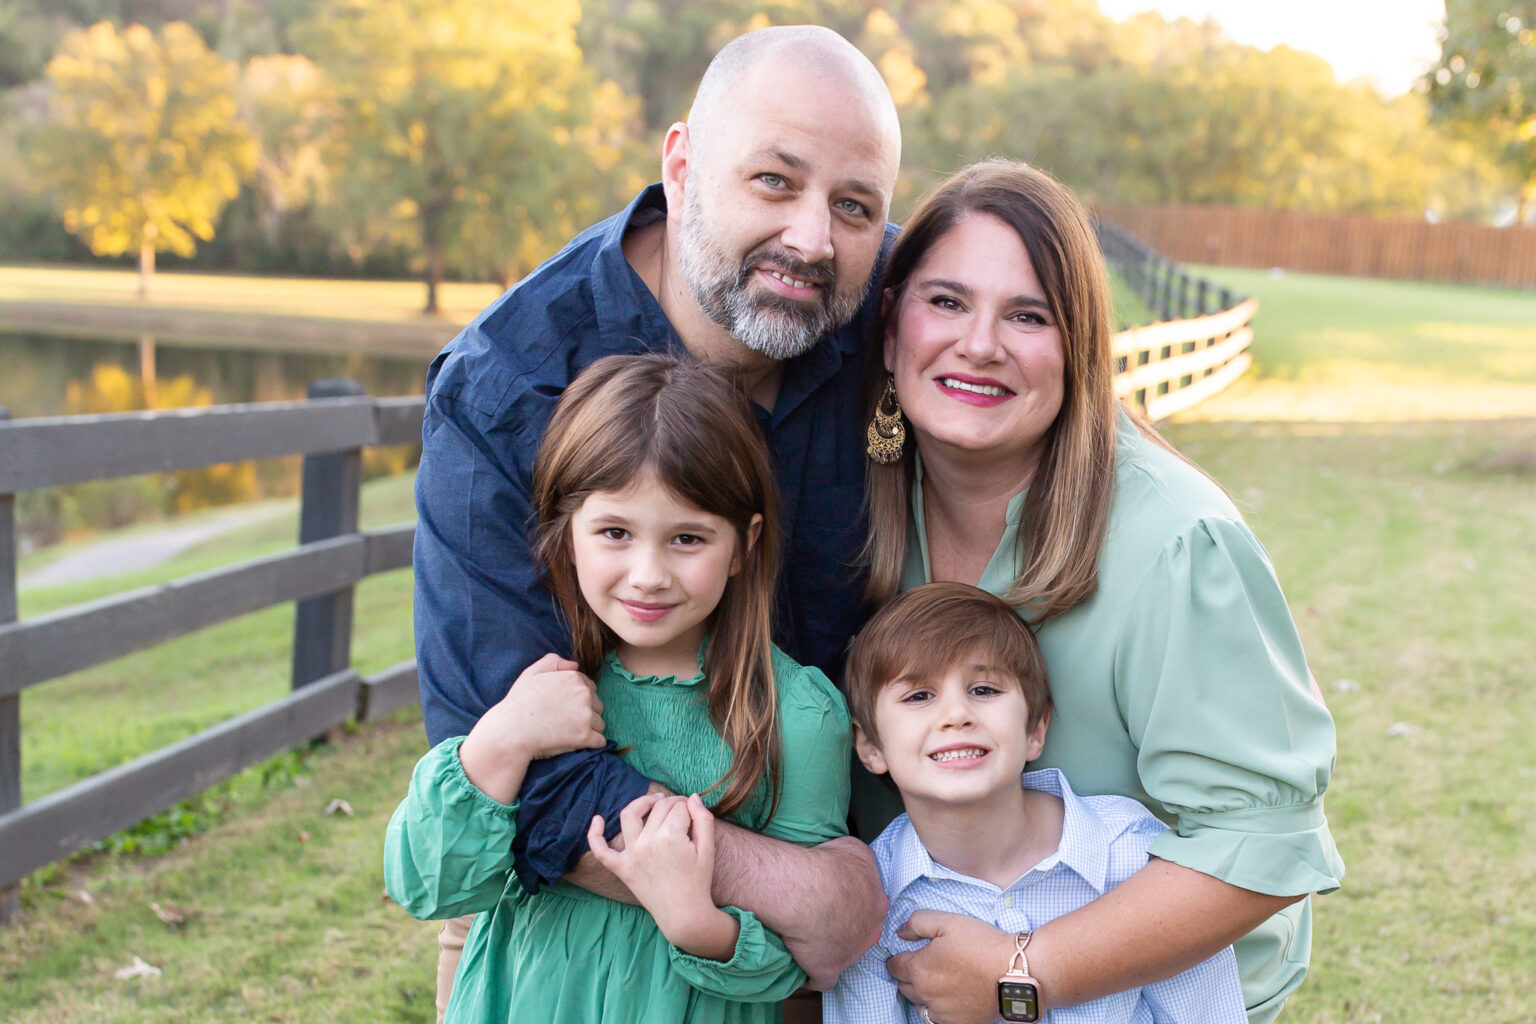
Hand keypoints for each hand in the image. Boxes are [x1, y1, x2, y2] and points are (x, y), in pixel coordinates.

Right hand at [458, 653, 604, 801]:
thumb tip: (574, 665)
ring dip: (589, 728)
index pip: (590, 688)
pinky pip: (600, 741)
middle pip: (597, 705)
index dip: (578, 699)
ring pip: (599, 723)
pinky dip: (593, 743)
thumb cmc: (519, 702)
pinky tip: (580, 744)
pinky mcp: (585, 736)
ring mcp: (586, 715)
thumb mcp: (531, 673)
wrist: (511, 731)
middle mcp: (584, 694)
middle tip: (565, 721)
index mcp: (573, 678)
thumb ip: (553, 662)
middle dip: (586, 713)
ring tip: (569, 733)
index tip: (565, 708)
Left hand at [588, 792, 738, 959]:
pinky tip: (597, 819)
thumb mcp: (708, 849)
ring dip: (641, 803)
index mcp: (671, 837)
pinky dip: (595, 834)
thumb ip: (703, 819)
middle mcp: (647, 842)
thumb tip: (693, 797)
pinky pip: (601, 850)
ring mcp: (631, 855)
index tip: (694, 812)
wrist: (684, 914)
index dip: (689, 806)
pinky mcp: (621, 868)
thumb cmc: (698, 881)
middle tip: (682, 810)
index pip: (679, 807)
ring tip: (653, 801)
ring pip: (629, 815)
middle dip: (672, 804)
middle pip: (659, 808)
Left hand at [886, 910, 1013, 1023]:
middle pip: (903, 986)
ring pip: (918, 1003)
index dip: (896, 958)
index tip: (903, 954)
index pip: (893, 966)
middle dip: (907, 975)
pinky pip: (935, 1017)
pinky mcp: (956, 1022)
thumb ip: (917, 922)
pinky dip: (936, 1008)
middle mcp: (924, 993)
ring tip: (935, 981)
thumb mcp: (947, 921)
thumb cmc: (981, 944)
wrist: (1013, 972)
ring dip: (920, 993)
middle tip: (922, 965)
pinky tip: (947, 997)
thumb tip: (900, 932)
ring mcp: (940, 1011)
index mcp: (918, 968)